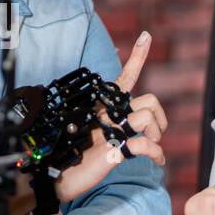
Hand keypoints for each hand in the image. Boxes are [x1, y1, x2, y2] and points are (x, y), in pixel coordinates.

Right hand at [53, 31, 167, 203]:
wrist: (54, 177)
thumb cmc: (74, 160)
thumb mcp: (97, 141)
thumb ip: (112, 130)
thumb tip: (131, 134)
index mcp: (103, 110)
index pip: (123, 78)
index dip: (137, 57)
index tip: (145, 36)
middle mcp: (108, 115)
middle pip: (149, 98)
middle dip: (161, 118)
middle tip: (154, 134)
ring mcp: (110, 130)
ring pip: (148, 116)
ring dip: (157, 135)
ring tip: (151, 147)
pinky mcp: (112, 148)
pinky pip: (144, 145)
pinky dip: (156, 154)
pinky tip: (156, 160)